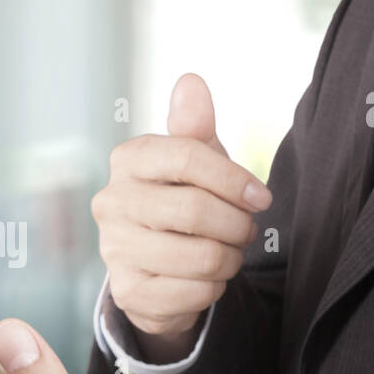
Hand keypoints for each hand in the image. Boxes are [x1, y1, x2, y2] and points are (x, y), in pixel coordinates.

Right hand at [91, 74, 270, 362]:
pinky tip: (206, 278)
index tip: (262, 198)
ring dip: (230, 259)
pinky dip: (214, 288)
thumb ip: (195, 126)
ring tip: (227, 252)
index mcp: (128, 160)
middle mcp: (111, 202)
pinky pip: (193, 292)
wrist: (156, 269)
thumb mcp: (195, 162)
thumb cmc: (181, 201)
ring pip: (200, 256)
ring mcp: (114, 249)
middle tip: (247, 230)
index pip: (186, 156)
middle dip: (237, 225)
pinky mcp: (127, 292)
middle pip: (194, 210)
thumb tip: (191, 81)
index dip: (233, 178)